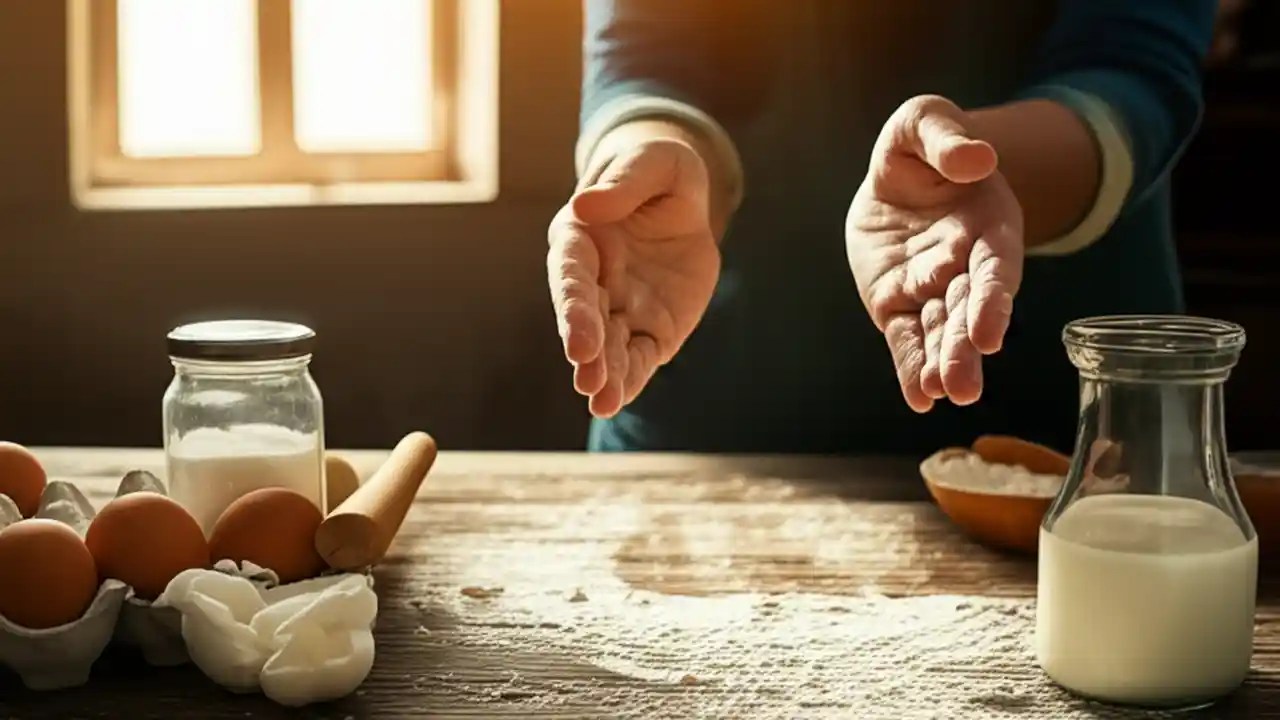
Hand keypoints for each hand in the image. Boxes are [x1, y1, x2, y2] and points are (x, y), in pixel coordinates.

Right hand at [547, 138, 720, 417]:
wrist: (680, 198)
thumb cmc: (656, 171)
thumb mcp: (652, 163)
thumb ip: (624, 183)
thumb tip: (588, 206)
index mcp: (580, 237)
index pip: (571, 275)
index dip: (574, 308)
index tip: (579, 339)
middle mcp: (592, 280)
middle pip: (584, 318)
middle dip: (586, 348)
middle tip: (588, 378)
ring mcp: (619, 308)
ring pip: (609, 347)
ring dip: (605, 375)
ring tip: (602, 403)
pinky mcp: (650, 329)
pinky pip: (640, 358)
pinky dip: (630, 380)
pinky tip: (617, 402)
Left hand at [846, 95, 1024, 412]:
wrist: (900, 172)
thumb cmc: (925, 144)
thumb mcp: (925, 121)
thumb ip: (947, 138)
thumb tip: (975, 160)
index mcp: (988, 227)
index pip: (994, 271)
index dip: (993, 302)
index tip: (990, 335)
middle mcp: (966, 266)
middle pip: (968, 312)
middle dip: (964, 349)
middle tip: (962, 388)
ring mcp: (931, 289)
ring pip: (940, 331)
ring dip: (941, 364)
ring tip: (939, 395)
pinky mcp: (898, 302)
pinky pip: (907, 338)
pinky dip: (911, 366)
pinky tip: (919, 398)